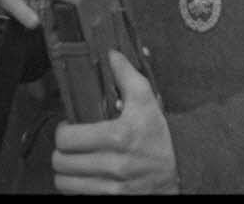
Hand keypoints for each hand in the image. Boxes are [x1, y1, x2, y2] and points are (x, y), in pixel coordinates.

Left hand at [52, 50, 179, 193]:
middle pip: (61, 162)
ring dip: (66, 172)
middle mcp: (113, 165)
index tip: (69, 128)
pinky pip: (79, 197)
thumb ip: (126, 75)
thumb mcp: (146, 102)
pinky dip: (78, 188)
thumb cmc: (159, 137)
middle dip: (61, 152)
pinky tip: (85, 177)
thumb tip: (112, 54)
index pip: (67, 139)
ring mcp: (112, 188)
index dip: (63, 131)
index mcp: (117, 137)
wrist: (182, 171)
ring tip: (74, 162)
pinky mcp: (113, 201)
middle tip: (69, 145)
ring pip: (65, 183)